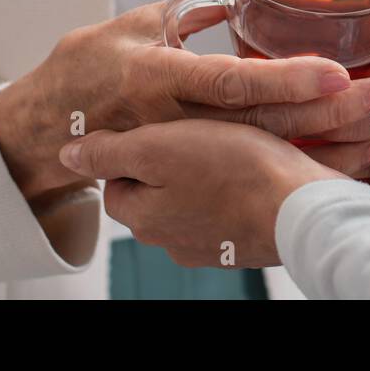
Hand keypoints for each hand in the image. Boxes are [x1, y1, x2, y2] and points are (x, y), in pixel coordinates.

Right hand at [0, 1, 369, 201]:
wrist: (46, 128)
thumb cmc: (92, 64)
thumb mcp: (139, 21)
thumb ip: (200, 1)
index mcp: (158, 78)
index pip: (231, 81)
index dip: (286, 79)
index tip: (336, 72)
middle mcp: (173, 123)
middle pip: (261, 125)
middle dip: (325, 115)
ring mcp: (181, 157)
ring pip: (262, 156)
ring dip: (322, 150)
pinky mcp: (189, 175)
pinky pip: (249, 173)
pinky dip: (295, 169)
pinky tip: (342, 165)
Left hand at [59, 120, 352, 267]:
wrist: (302, 208)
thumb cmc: (234, 172)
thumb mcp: (159, 147)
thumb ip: (109, 151)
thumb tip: (67, 154)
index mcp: (143, 216)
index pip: (117, 180)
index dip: (136, 146)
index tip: (161, 125)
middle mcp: (171, 239)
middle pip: (155, 191)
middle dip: (172, 162)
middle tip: (199, 130)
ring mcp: (211, 245)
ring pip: (194, 200)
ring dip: (207, 176)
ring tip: (232, 147)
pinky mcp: (246, 242)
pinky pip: (230, 211)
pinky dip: (237, 191)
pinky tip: (255, 169)